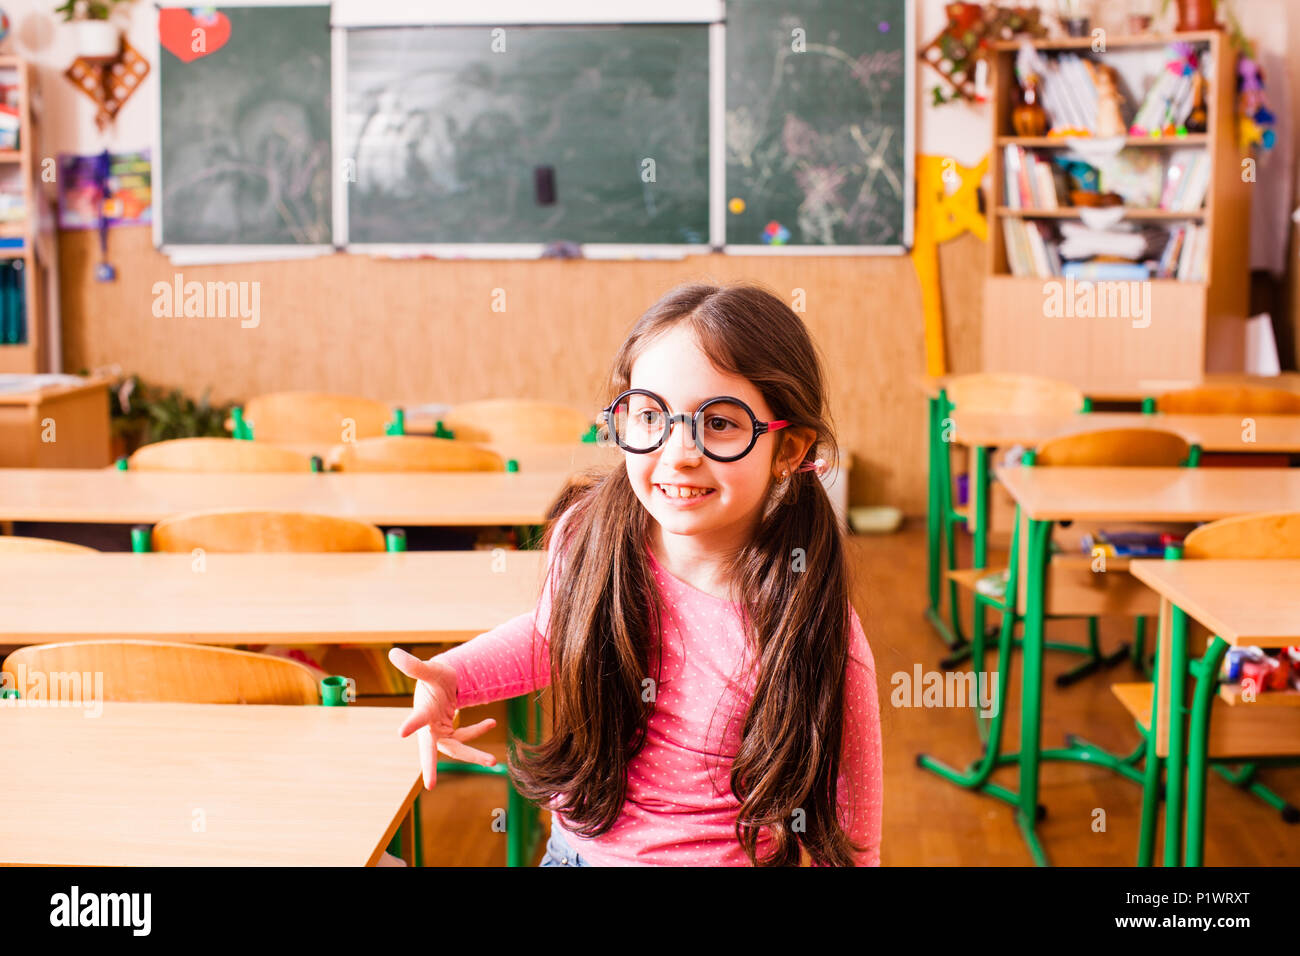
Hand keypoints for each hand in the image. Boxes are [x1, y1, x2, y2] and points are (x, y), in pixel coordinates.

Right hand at [388, 648, 497, 788]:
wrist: (442, 683)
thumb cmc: (434, 678)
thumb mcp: (430, 670)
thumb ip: (415, 665)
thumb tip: (393, 652)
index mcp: (423, 711)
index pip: (416, 718)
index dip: (411, 724)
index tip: (402, 732)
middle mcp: (430, 727)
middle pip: (431, 748)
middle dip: (431, 766)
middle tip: (430, 786)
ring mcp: (441, 732)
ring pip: (456, 749)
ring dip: (473, 755)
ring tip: (493, 761)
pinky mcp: (451, 733)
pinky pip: (465, 737)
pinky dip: (478, 730)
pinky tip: (491, 723)